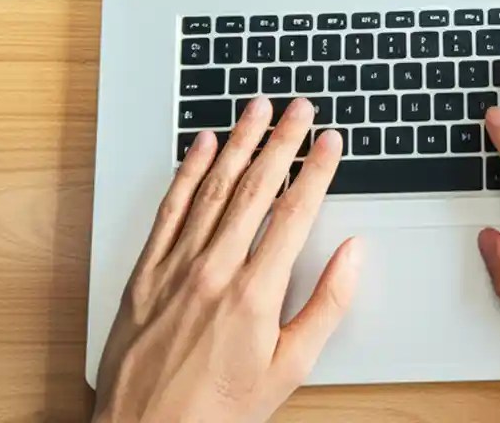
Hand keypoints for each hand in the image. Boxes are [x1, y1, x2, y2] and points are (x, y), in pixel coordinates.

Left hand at [93, 97, 362, 422]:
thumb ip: (327, 304)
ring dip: (238, 144)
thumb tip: (354, 255)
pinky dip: (186, 173)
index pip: (295, 212)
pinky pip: (169, 210)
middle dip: (282, 141)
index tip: (330, 141)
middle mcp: (214, 270)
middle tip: (299, 107)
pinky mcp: (145, 273)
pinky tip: (201, 146)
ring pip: (212, 189)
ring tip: (256, 109)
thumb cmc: (220, 410)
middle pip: (255, 188)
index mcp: (255, 293)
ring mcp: (175, 268)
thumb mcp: (292, 367)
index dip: (317, 170)